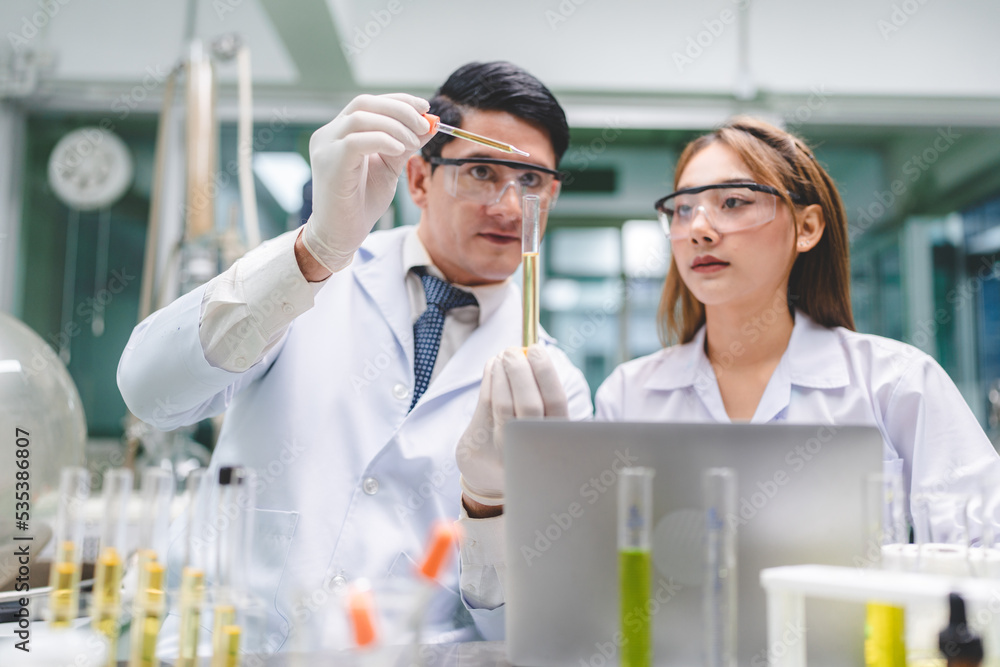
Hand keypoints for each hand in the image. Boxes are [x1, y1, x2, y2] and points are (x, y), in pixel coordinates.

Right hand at [302, 93, 431, 273]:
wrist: (341, 235)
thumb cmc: (361, 203)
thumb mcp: (389, 168)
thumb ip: (406, 144)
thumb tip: (430, 124)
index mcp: (341, 132)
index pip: (370, 103)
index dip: (399, 101)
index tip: (425, 108)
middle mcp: (329, 134)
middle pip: (365, 103)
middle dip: (400, 109)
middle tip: (424, 124)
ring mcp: (326, 147)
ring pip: (361, 118)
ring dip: (395, 126)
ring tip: (413, 143)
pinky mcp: (329, 163)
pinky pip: (356, 141)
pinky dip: (383, 140)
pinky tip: (400, 150)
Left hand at [456, 344, 568, 509]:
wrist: (493, 476)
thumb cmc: (526, 440)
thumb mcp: (544, 426)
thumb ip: (544, 396)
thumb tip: (531, 352)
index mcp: (557, 440)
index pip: (556, 403)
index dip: (546, 373)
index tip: (536, 349)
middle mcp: (534, 450)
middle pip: (529, 405)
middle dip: (520, 371)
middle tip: (513, 350)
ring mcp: (506, 451)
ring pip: (503, 405)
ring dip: (502, 373)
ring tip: (502, 355)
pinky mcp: (480, 446)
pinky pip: (485, 406)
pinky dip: (489, 380)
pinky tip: (493, 366)